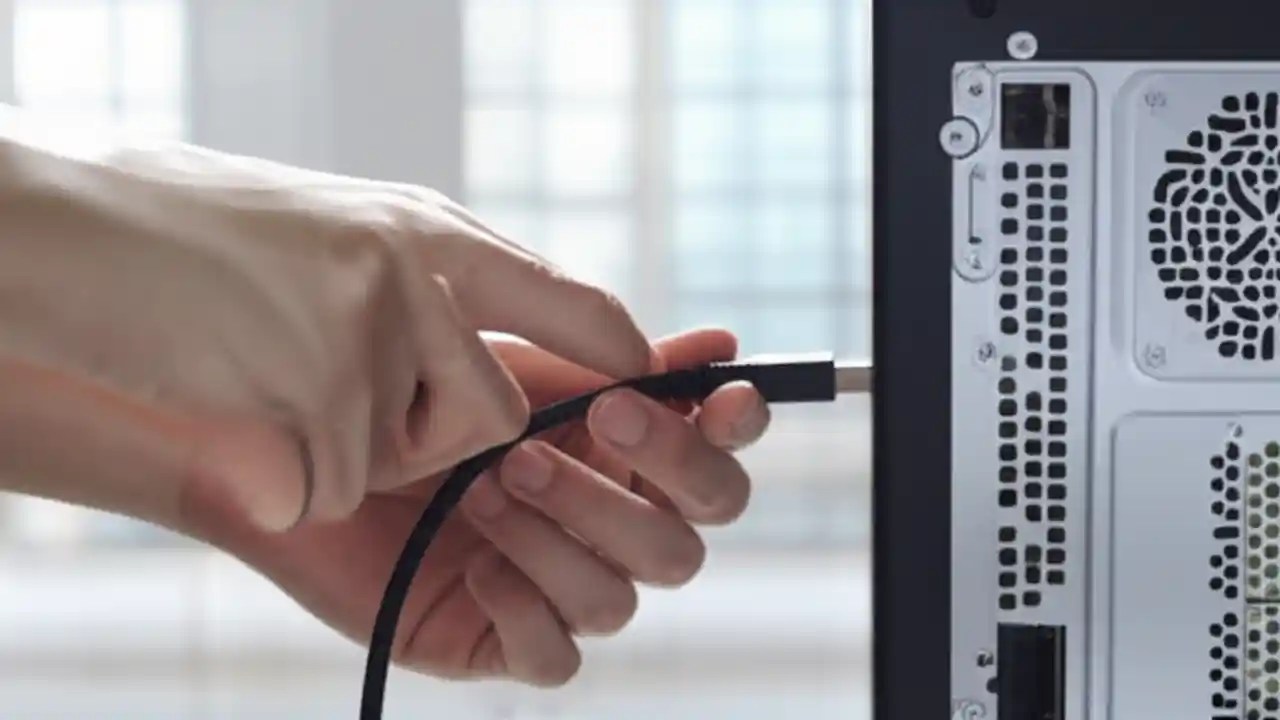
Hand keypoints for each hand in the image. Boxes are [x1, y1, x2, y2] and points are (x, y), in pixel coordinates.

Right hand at [0, 125, 649, 530]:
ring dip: (354, 450)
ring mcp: (369, 329)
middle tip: (343, 393)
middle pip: (498, 411)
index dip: (622, 354)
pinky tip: (238, 407)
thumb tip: (513, 344)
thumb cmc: (209, 242)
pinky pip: (338, 485)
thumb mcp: (346, 236)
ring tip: (274, 381)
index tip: (651, 384)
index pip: (574, 301)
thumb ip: (437, 282)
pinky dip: (290, 474)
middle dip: (439, 438)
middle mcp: (418, 271)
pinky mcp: (319, 395)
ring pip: (413, 454)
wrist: (79, 238)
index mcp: (431, 228)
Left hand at [189, 328, 769, 685]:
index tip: (721, 400)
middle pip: (689, 537)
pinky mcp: (490, 635)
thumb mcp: (503, 333)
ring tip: (486, 484)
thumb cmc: (394, 368)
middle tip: (572, 420)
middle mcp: (593, 518)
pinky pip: (557, 656)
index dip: (730, 436)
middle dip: (644, 480)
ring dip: (568, 534)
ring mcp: (545, 580)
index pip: (712, 458)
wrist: (286, 424)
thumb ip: (606, 337)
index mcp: (613, 448)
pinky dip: (528, 608)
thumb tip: (721, 346)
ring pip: (624, 597)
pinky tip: (475, 562)